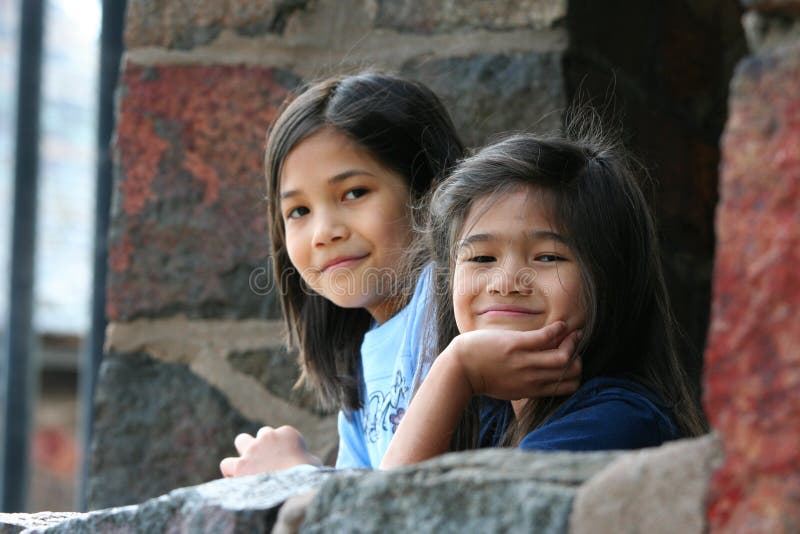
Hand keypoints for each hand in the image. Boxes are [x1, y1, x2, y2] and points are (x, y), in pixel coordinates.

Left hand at [219, 425, 320, 476]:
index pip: (280, 434)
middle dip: (262, 444)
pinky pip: (227, 463)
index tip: (285, 462)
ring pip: (242, 439)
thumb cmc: (310, 476)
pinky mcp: (241, 465)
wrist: (296, 485)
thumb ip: (306, 459)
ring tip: (249, 468)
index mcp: (288, 433)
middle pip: (262, 433)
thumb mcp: (314, 463)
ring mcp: (253, 449)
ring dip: (245, 452)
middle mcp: (269, 436)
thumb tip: (308, 465)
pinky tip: (236, 482)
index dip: (281, 449)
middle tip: (266, 462)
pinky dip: (231, 471)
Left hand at [447, 321, 580, 399]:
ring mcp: (524, 363)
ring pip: (563, 356)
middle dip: (577, 356)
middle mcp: (532, 379)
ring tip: (571, 333)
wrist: (460, 369)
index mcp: (531, 390)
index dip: (574, 372)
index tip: (571, 359)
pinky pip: (545, 338)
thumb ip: (524, 388)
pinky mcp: (515, 346)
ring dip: (572, 342)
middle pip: (570, 371)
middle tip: (573, 343)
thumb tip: (535, 386)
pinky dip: (558, 330)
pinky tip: (559, 325)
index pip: (568, 387)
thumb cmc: (481, 376)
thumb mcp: (508, 390)